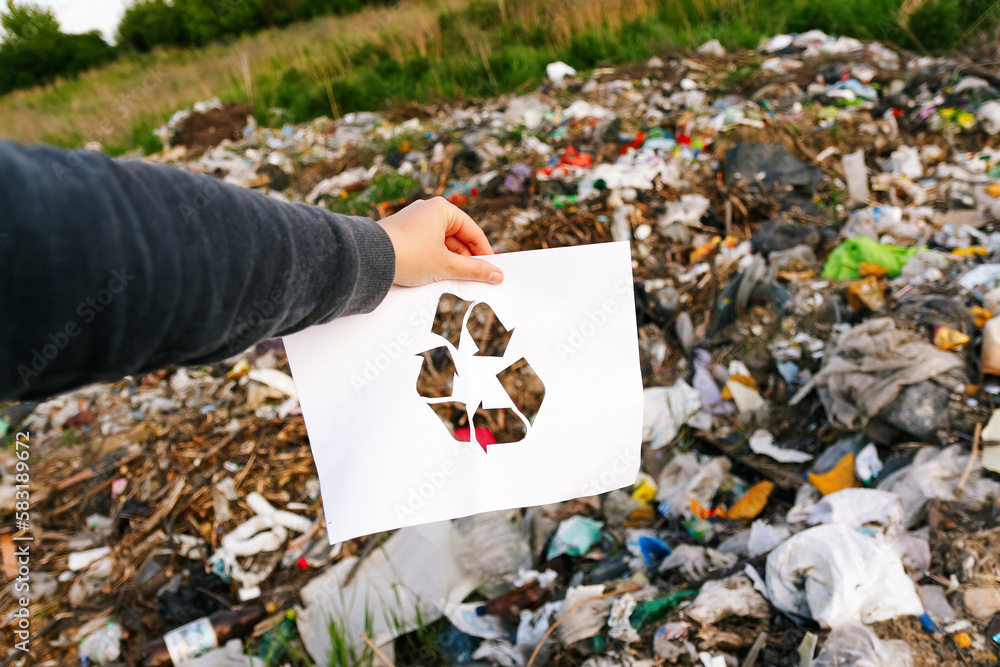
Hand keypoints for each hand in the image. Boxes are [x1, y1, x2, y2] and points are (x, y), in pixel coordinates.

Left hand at [377, 197, 503, 286]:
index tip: (492, 270)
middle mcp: (427, 211)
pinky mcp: (401, 235)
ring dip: (451, 263)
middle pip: (458, 238)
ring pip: (442, 244)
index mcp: (442, 209)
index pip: (473, 231)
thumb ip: (474, 270)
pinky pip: (427, 248)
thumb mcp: (447, 265)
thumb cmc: (408, 254)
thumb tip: (495, 275)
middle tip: (477, 279)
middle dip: (467, 260)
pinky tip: (437, 276)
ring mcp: (412, 222)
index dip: (484, 253)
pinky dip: (435, 261)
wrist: (369, 259)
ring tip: (456, 280)